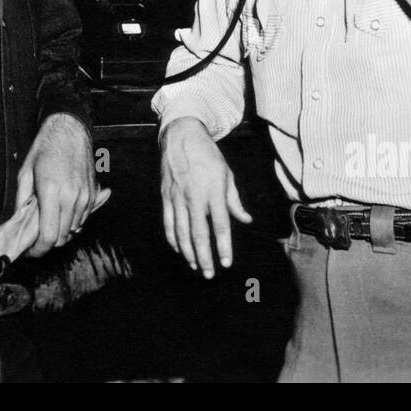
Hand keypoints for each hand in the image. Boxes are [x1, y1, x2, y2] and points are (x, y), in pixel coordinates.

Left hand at [17, 113, 101, 256]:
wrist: (69, 130)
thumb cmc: (45, 149)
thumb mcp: (26, 173)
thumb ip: (22, 201)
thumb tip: (19, 223)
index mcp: (52, 193)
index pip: (48, 236)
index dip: (38, 249)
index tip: (30, 250)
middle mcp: (72, 198)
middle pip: (62, 238)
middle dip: (47, 242)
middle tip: (35, 237)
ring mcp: (85, 197)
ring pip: (73, 230)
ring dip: (60, 231)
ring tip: (48, 220)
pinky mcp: (92, 195)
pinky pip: (82, 219)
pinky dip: (71, 221)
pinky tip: (61, 210)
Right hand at [160, 117, 251, 277]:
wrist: (181, 136)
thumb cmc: (208, 155)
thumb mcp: (226, 174)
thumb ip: (234, 200)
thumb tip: (245, 219)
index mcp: (213, 191)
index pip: (220, 225)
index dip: (224, 246)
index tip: (226, 263)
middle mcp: (194, 196)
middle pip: (199, 234)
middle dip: (205, 257)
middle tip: (210, 274)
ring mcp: (177, 197)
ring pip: (181, 232)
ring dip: (188, 252)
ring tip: (196, 266)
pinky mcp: (165, 196)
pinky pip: (168, 223)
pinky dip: (173, 239)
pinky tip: (179, 249)